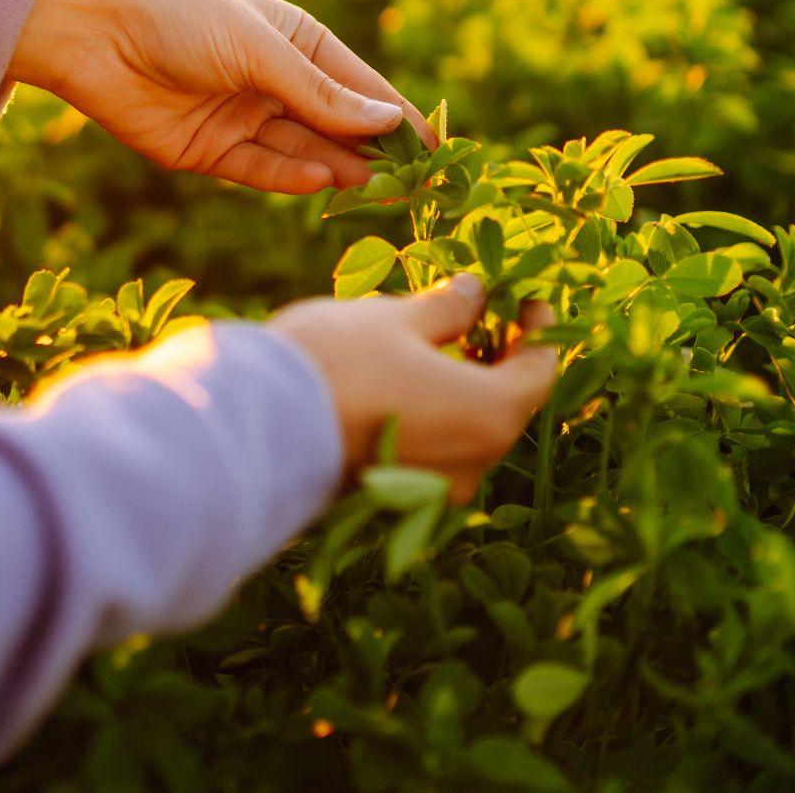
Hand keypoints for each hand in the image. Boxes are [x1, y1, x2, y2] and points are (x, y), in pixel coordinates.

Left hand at [10, 0, 434, 193]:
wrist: (92, 32)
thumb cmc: (178, 18)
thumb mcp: (258, 49)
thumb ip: (318, 93)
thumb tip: (386, 122)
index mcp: (292, 40)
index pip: (357, 85)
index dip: (395, 116)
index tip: (436, 148)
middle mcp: (271, 82)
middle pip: (333, 125)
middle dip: (371, 152)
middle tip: (414, 184)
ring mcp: (240, 119)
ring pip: (301, 152)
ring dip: (337, 168)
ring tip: (376, 187)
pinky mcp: (207, 152)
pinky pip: (259, 170)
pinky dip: (289, 179)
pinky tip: (322, 183)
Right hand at [268, 275, 557, 502]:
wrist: (256, 428)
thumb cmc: (337, 362)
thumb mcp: (397, 319)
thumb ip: (449, 309)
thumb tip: (476, 294)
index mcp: (490, 414)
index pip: (538, 371)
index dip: (537, 330)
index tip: (527, 300)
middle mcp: (474, 464)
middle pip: (504, 404)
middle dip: (495, 356)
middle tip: (480, 312)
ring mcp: (434, 492)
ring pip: (465, 430)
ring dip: (460, 386)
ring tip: (434, 342)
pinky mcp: (394, 501)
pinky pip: (431, 452)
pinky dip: (430, 416)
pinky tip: (403, 382)